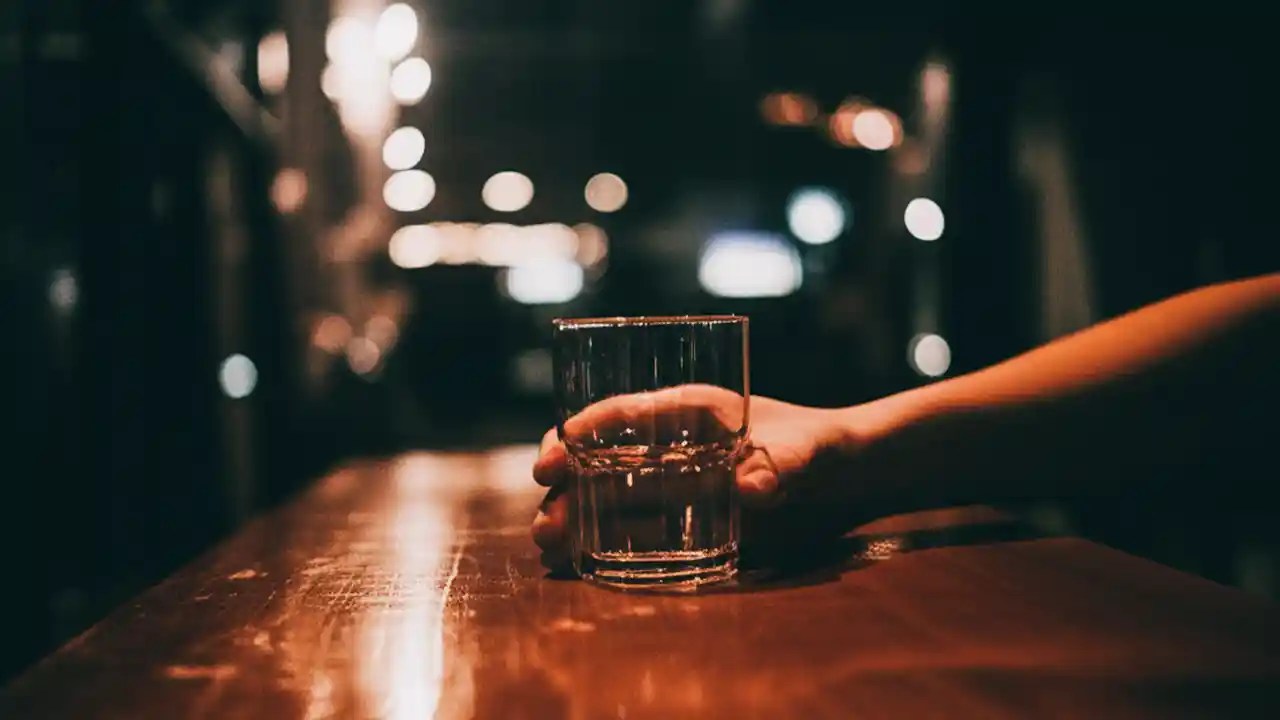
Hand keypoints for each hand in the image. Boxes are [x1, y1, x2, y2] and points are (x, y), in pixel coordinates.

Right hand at [530, 389, 863, 571]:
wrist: (846, 479)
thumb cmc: (822, 447)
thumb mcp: (805, 453)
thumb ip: (781, 466)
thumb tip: (753, 490)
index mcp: (689, 410)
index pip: (622, 415)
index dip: (580, 434)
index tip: (552, 459)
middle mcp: (671, 444)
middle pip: (602, 460)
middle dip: (565, 488)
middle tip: (543, 524)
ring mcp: (674, 483)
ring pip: (608, 496)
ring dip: (574, 517)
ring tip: (548, 547)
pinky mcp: (685, 519)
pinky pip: (634, 528)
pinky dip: (601, 541)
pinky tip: (577, 562)